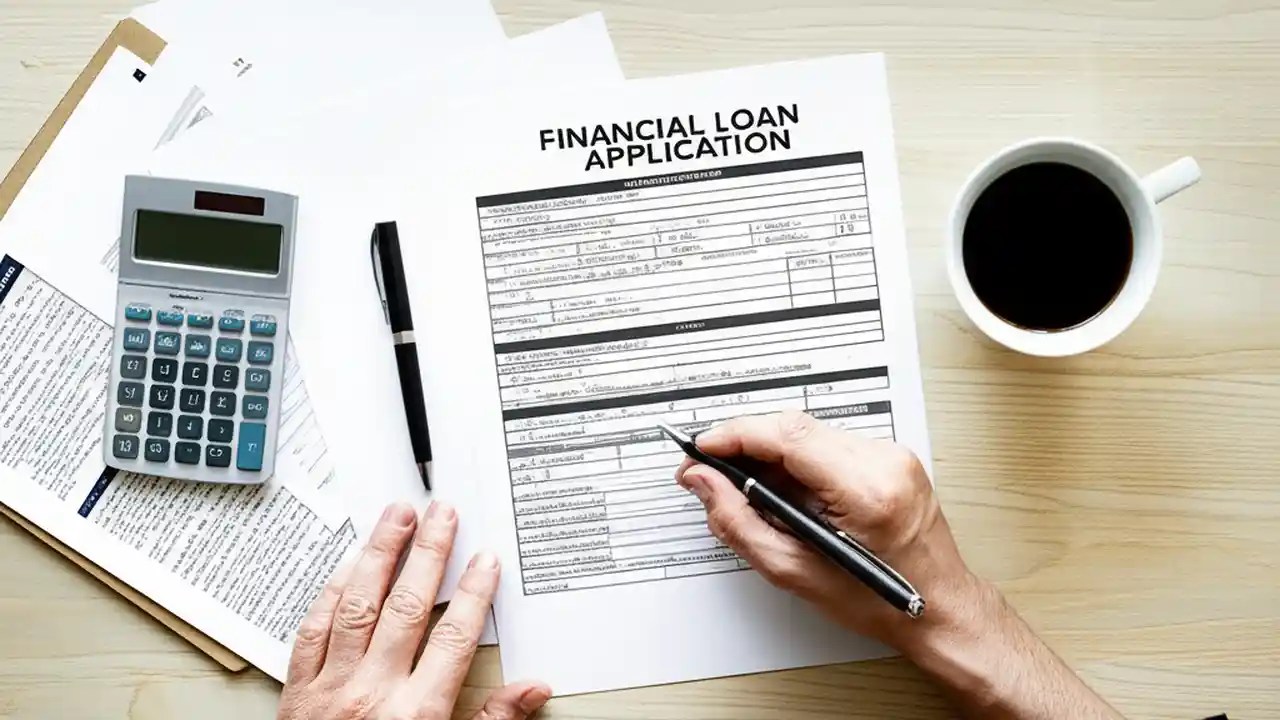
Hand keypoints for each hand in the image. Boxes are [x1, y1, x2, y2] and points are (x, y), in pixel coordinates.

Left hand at [278, 502, 550, 719]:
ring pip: (357, 606)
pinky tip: (349, 564)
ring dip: (379, 554)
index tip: (486, 559)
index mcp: (417, 714)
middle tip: (443, 513)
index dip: (473, 592)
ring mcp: (330, 690)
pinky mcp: (297, 692)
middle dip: (428, 553)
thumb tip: (534, 688)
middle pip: (406, 607)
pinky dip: (331, 592)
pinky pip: (312, 629)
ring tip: (397, 516)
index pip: (454, 637)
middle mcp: (372, 694)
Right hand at [674, 411, 986, 652]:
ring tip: (745, 489)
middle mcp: (885, 462)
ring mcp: (892, 455)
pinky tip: (783, 490)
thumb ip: (739, 523)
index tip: (702, 448)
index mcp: (867, 490)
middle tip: (709, 471)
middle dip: (745, 445)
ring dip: (770, 455)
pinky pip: (829, 445)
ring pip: (809, 434)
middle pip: (794, 429)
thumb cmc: (881, 602)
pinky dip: (797, 462)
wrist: (938, 609)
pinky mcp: (891, 458)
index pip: (787, 437)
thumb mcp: (795, 572)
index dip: (735, 435)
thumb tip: (705, 483)